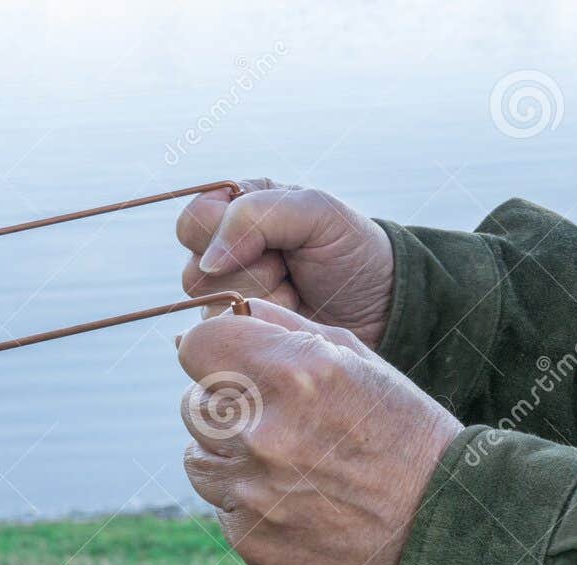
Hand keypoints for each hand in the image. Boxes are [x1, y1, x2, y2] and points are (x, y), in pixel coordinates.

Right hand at [177, 179, 395, 348]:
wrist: (384, 310)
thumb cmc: (354, 253)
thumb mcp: (315, 212)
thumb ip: (254, 216)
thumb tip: (208, 261)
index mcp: (238, 212)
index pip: (193, 223)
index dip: (223, 233)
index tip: (269, 240)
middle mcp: (225, 256)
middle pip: (196, 271)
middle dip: (250, 271)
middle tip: (290, 268)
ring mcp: (228, 302)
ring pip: (208, 307)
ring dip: (259, 300)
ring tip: (294, 293)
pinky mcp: (239, 340)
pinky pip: (224, 340)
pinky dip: (262, 328)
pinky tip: (289, 318)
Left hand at [177, 300, 459, 564]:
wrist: (443, 524)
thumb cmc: (403, 431)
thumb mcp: (358, 361)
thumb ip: (284, 328)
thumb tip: (223, 314)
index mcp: (293, 376)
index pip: (197, 345)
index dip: (213, 350)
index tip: (230, 361)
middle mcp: (263, 434)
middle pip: (194, 403)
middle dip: (226, 405)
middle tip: (275, 419)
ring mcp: (251, 493)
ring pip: (197, 457)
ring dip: (228, 454)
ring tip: (286, 461)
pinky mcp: (250, 540)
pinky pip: (222, 507)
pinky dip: (248, 502)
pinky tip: (297, 501)